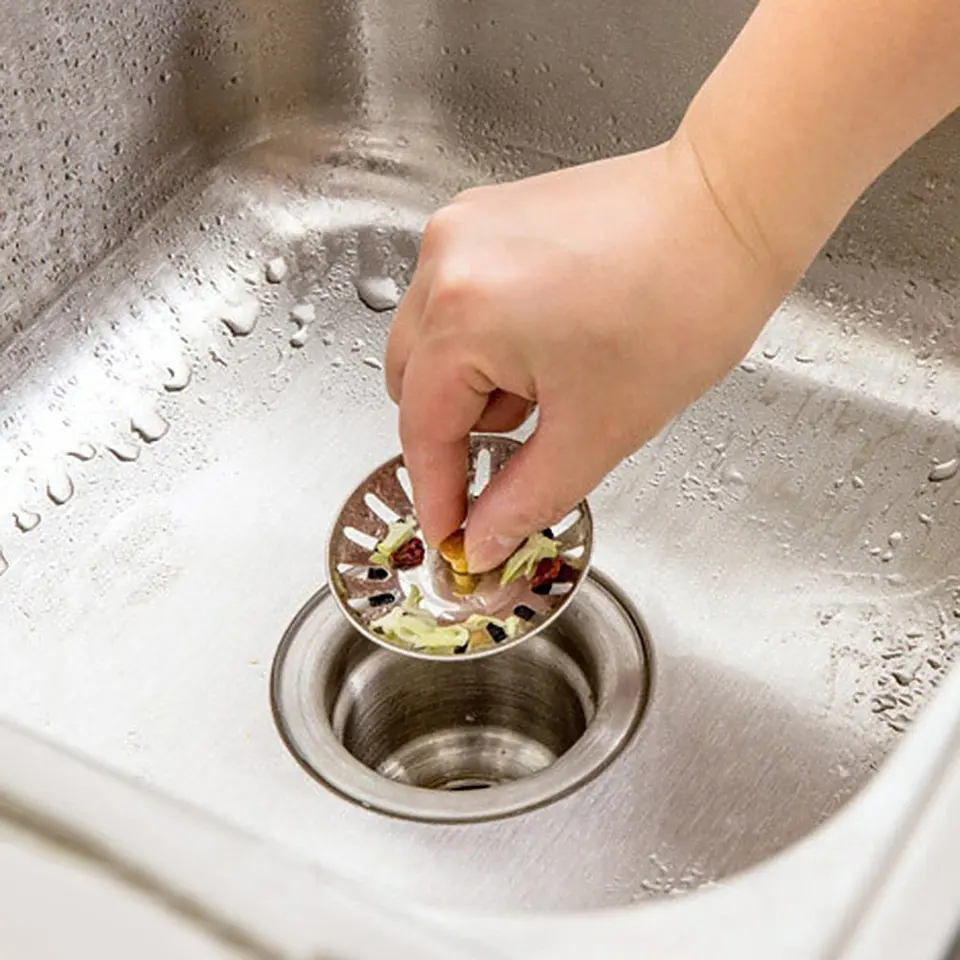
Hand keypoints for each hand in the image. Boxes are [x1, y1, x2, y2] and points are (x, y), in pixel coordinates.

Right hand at [385, 133, 799, 571]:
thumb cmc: (683, 304)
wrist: (728, 211)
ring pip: (431, 341)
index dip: (437, 494)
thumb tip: (483, 541)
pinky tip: (548, 341)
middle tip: (516, 454)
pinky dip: (485, 338)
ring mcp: (462, 229)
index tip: (451, 533)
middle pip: (411, 383)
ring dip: (473, 383)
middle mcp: (445, 260)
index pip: (422, 430)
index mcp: (463, 315)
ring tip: (553, 381)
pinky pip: (455, 298)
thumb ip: (525, 499)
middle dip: (457, 431)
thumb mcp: (597, 430)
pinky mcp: (485, 216)